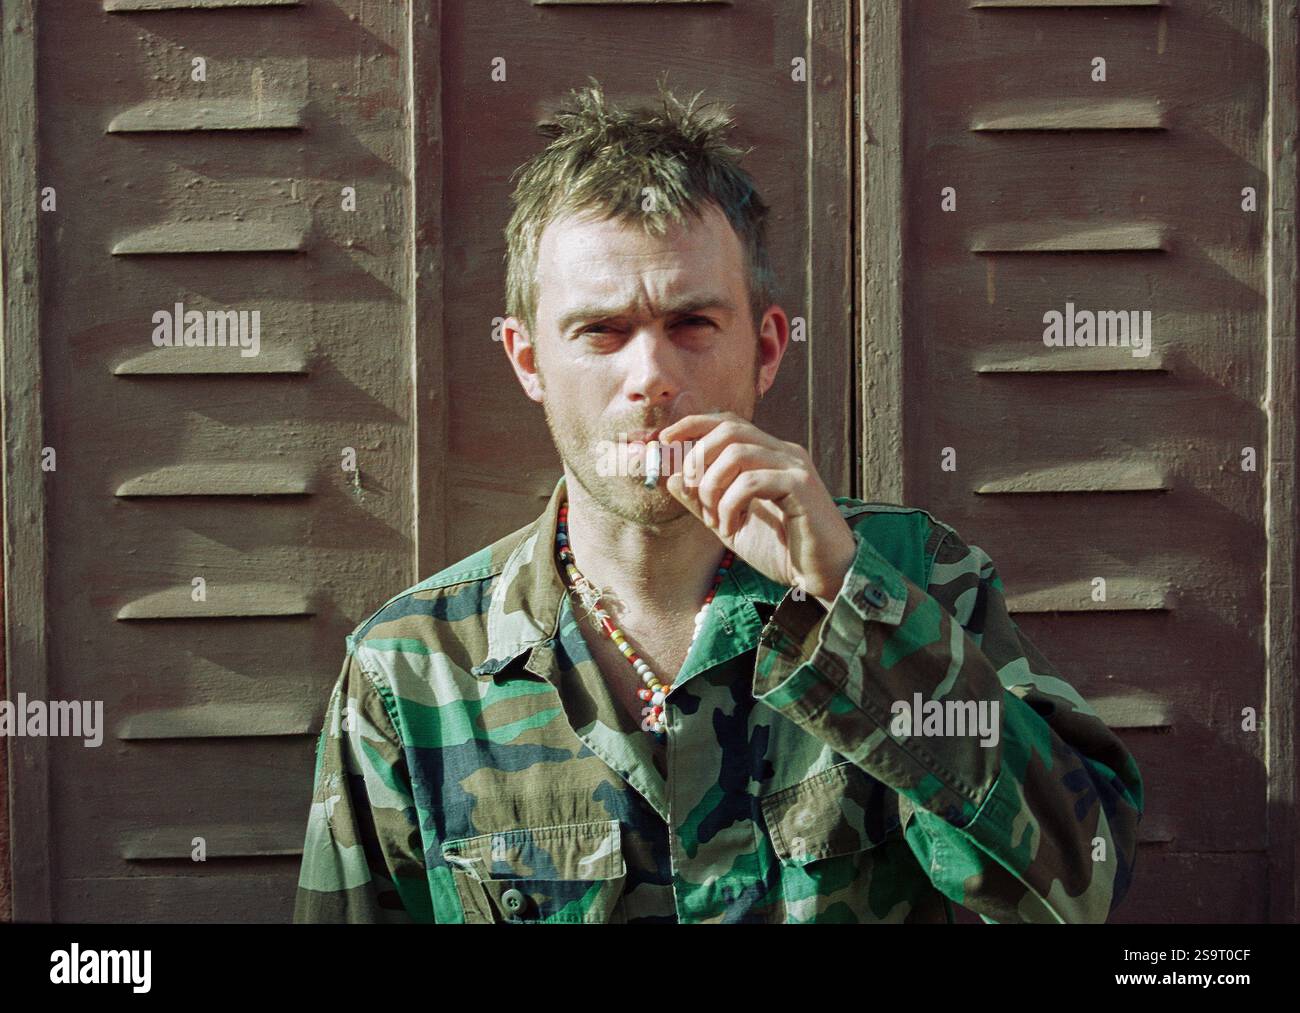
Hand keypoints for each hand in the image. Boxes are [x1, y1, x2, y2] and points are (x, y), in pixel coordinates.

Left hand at [659, 411, 856, 602]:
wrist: (823, 577)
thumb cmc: (781, 550)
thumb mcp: (730, 524)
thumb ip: (703, 501)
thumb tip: (672, 477)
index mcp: (768, 455)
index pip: (727, 422)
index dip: (692, 425)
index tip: (664, 441)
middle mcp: (783, 453)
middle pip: (729, 428)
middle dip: (698, 457)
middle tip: (693, 491)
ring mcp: (794, 467)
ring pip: (737, 452)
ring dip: (713, 486)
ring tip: (715, 518)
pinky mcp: (800, 487)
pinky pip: (752, 481)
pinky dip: (731, 505)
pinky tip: (733, 527)